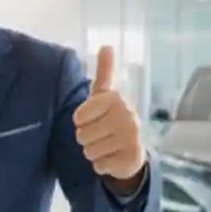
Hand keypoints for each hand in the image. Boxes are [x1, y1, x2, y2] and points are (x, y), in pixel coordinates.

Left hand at [74, 46, 145, 187]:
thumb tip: (106, 45)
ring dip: (93, 152)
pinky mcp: (131, 159)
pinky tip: (112, 157)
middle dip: (86, 138)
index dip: (80, 120)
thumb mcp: (104, 94)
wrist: (131, 148)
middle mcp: (127, 116)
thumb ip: (104, 71)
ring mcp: (131, 138)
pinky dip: (101, 165)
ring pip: (89, 151)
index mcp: (115, 99)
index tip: (91, 118)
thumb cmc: (110, 117)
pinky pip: (99, 166)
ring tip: (105, 145)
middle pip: (82, 135)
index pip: (79, 116)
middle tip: (99, 134)